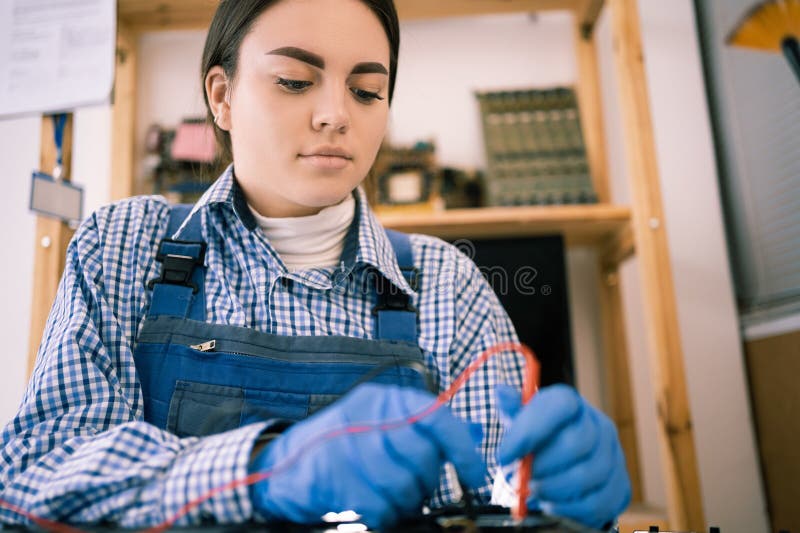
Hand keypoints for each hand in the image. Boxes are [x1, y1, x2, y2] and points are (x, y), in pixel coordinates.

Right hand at [249, 383, 486, 527]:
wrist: (286, 465)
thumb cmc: (345, 447)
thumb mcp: (385, 427)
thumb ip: (427, 430)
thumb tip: (473, 434)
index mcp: (383, 400)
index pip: (435, 416)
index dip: (462, 448)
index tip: (474, 475)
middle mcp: (364, 415)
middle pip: (421, 455)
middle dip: (426, 481)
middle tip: (416, 489)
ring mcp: (344, 444)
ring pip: (401, 483)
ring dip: (404, 502)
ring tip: (392, 499)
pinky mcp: (330, 474)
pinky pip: (377, 504)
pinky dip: (383, 514)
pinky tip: (375, 509)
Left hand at [496, 384, 630, 528]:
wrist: (566, 466)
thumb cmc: (539, 440)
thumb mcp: (521, 422)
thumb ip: (513, 411)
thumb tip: (501, 392)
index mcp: (572, 403)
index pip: (560, 405)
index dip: (530, 430)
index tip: (505, 455)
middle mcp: (598, 424)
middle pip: (576, 443)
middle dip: (543, 466)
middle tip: (522, 480)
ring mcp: (614, 455)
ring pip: (588, 475)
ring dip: (553, 489)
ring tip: (534, 492)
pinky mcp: (621, 486)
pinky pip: (599, 502)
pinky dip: (569, 509)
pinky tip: (551, 505)